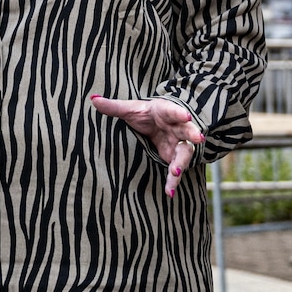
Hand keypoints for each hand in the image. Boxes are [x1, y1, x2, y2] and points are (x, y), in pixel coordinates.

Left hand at [89, 95, 205, 195]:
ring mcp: (178, 143)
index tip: (186, 116)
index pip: (173, 110)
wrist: (157, 124)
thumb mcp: (130, 110)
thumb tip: (92, 99)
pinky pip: (177, 169)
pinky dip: (173, 181)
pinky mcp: (175, 157)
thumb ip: (113, 107)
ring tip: (176, 172)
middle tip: (198, 138)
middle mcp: (177, 127)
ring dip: (182, 162)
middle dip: (192, 134)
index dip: (179, 113)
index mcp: (166, 112)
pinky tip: (169, 192)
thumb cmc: (145, 114)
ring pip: (185, 152)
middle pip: (187, 130)